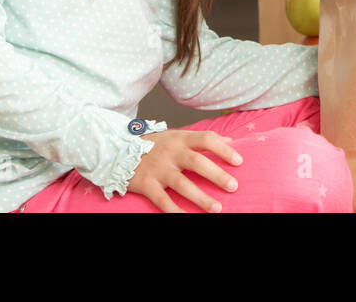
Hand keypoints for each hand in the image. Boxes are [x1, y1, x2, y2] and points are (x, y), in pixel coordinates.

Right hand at [126, 130, 243, 212]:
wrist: (116, 150)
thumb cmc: (154, 145)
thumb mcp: (176, 136)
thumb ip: (201, 139)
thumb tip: (230, 139)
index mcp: (180, 138)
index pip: (207, 139)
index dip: (224, 149)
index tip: (239, 161)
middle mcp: (170, 152)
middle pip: (197, 162)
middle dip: (217, 175)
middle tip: (233, 187)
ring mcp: (158, 169)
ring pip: (182, 184)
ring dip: (201, 198)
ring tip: (217, 209)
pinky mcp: (146, 184)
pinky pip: (162, 201)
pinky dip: (175, 211)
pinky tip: (187, 219)